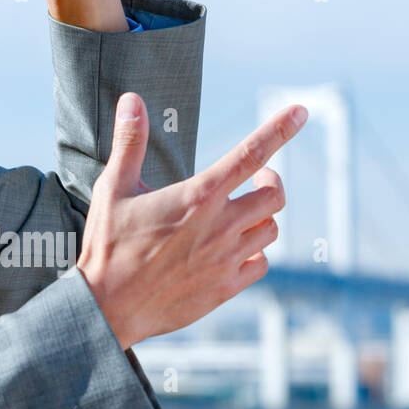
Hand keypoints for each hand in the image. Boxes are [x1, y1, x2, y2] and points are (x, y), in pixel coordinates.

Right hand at [77, 94, 307, 349]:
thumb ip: (130, 142)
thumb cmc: (107, 246)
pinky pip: (260, 264)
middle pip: (276, 195)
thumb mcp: (113, 188)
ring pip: (271, 230)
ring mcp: (226, 260)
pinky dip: (255, 253)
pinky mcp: (224, 289)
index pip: (251, 153)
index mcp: (198, 196)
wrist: (107, 307)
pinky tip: (235, 249)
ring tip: (240, 214)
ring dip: (261, 217)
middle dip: (270, 180)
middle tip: (256, 178)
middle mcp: (220, 226)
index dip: (280, 128)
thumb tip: (131, 100)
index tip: (300, 110)